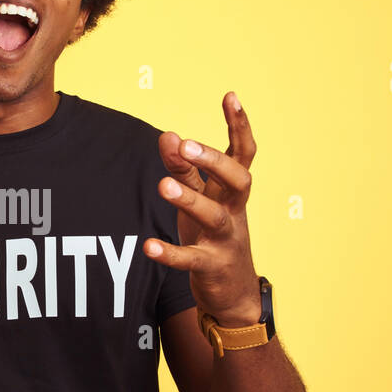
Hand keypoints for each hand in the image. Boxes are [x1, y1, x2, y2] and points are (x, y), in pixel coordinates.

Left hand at [143, 92, 261, 325]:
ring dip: (190, 199)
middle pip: (238, 180)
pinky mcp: (212, 268)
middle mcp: (236, 212)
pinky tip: (148, 246)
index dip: (240, 125)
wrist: (234, 295)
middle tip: (184, 144)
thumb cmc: (213, 237)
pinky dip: (170, 253)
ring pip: (214, 217)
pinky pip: (191, 260)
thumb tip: (167, 135)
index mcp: (234, 192)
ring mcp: (227, 241)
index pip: (243, 154)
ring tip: (163, 185)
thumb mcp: (200, 199)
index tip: (230, 96)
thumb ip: (184, 169)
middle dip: (214, 160)